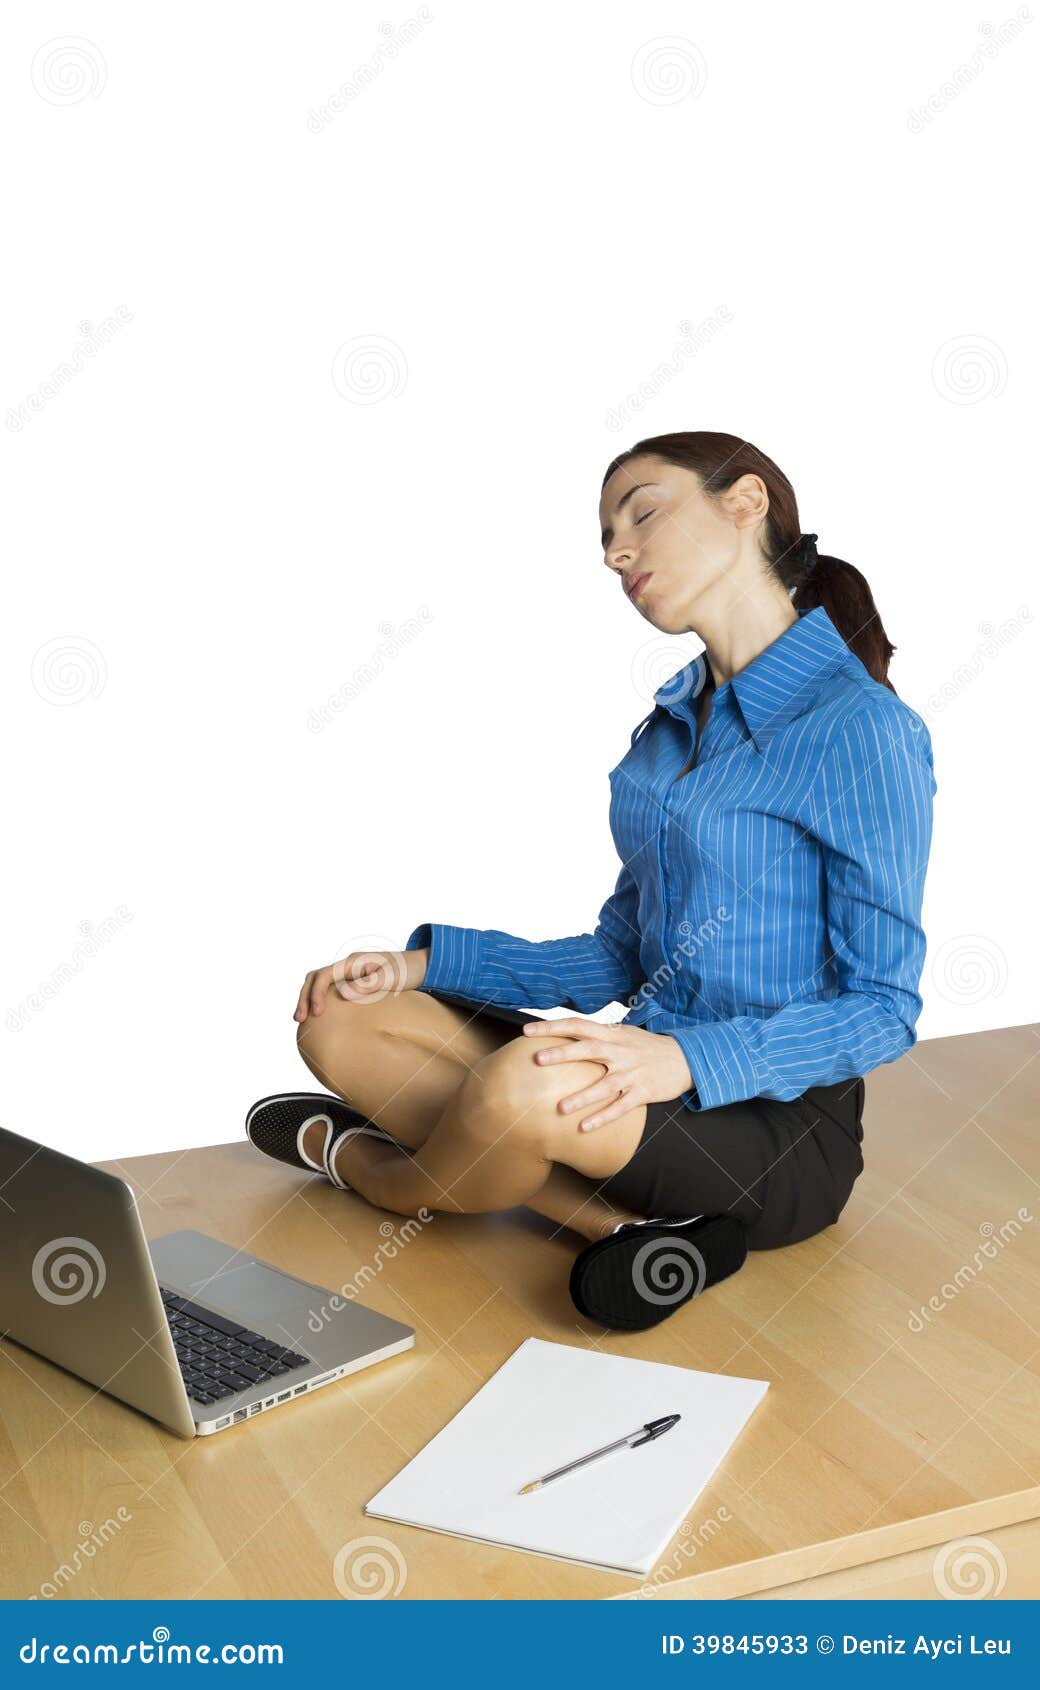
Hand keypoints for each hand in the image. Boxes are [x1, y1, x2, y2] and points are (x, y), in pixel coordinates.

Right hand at [295, 948, 428, 1021]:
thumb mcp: (392, 978)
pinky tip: (319, 1016)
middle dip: (305, 996)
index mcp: (354, 961)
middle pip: (315, 977)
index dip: (316, 994)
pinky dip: (319, 1000)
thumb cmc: (408, 971)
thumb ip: (368, 985)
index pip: (324, 975)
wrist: (422, 967)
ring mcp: (350, 973)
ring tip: (302, 1019)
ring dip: (309, 998)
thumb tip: (342, 993)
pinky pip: (330, 989)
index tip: (317, 1013)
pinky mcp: (354, 982)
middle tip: (299, 1019)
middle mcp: (348, 965)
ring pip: (320, 982)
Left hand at [521, 1019, 692, 1130]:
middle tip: (538, 1059)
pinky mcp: (642, 1092)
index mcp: (613, 1035)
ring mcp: (632, 1073)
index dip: (553, 1026)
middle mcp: (620, 1051)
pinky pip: (620, 1107)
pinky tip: (584, 1127)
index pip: (578, 1025)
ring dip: (582, 1096)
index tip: (528, 1030)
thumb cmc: (646, 1047)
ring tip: (560, 1108)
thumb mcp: (623, 1034)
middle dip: (563, 1054)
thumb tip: (565, 1034)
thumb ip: (597, 1034)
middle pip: (589, 1049)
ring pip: (604, 1085)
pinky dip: (603, 1117)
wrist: (685, 1058)